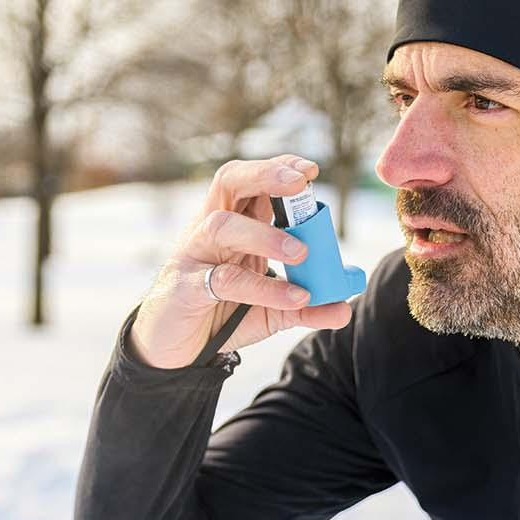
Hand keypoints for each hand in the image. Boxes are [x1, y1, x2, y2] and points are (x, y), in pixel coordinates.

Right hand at [128, 154, 351, 367]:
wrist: (174, 352)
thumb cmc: (220, 316)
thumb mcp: (271, 311)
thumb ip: (306, 307)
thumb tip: (344, 308)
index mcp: (233, 225)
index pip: (251, 182)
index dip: (279, 168)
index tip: (310, 170)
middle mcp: (209, 231)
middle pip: (229, 182)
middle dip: (266, 175)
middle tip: (300, 182)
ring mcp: (194, 256)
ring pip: (222, 226)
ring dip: (265, 235)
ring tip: (301, 253)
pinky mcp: (186, 287)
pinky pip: (224, 280)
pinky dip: (263, 287)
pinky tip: (295, 297)